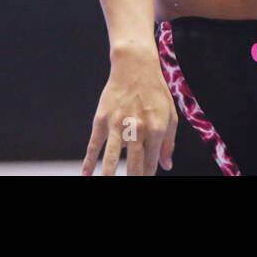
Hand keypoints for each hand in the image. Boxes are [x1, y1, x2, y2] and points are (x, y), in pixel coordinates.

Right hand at [82, 47, 177, 175]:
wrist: (135, 67)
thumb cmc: (155, 93)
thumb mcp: (170, 116)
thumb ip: (168, 143)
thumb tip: (166, 166)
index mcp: (156, 129)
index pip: (151, 163)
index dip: (147, 176)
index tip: (143, 183)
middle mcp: (137, 129)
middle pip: (133, 164)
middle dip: (132, 180)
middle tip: (130, 188)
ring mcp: (117, 125)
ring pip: (111, 158)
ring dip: (108, 175)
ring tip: (107, 185)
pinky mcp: (101, 119)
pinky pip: (93, 145)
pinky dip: (88, 162)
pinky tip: (86, 175)